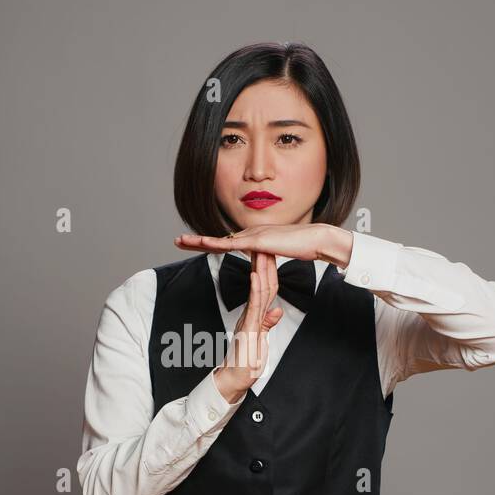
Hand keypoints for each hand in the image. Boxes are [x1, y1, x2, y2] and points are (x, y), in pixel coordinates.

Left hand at [174, 223, 353, 267]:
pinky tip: (201, 243)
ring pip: (219, 239)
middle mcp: (250, 233)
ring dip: (198, 240)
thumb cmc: (304, 247)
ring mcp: (252, 235)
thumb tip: (262, 261)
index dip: (208, 243)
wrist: (316, 239)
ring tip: (180, 240)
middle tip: (178, 240)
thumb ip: (268, 257)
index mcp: (254, 238)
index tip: (194, 244)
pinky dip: (214, 243)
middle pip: (217, 239)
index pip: (226, 242)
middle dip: (196, 240)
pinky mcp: (257, 241)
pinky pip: (231, 243)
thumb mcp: (280, 253)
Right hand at [212, 250, 281, 401]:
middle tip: (267, 240)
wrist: (232, 381)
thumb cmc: (245, 364)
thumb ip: (267, 325)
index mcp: (255, 315)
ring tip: (263, 249)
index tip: (272, 253)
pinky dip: (256, 289)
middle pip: (262, 284)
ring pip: (257, 290)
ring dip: (261, 269)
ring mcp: (249, 320)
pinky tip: (256, 275)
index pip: (265, 288)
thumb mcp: (260, 340)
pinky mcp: (247, 328)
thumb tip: (276, 311)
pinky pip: (253, 305)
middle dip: (265, 262)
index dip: (270, 270)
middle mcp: (251, 314)